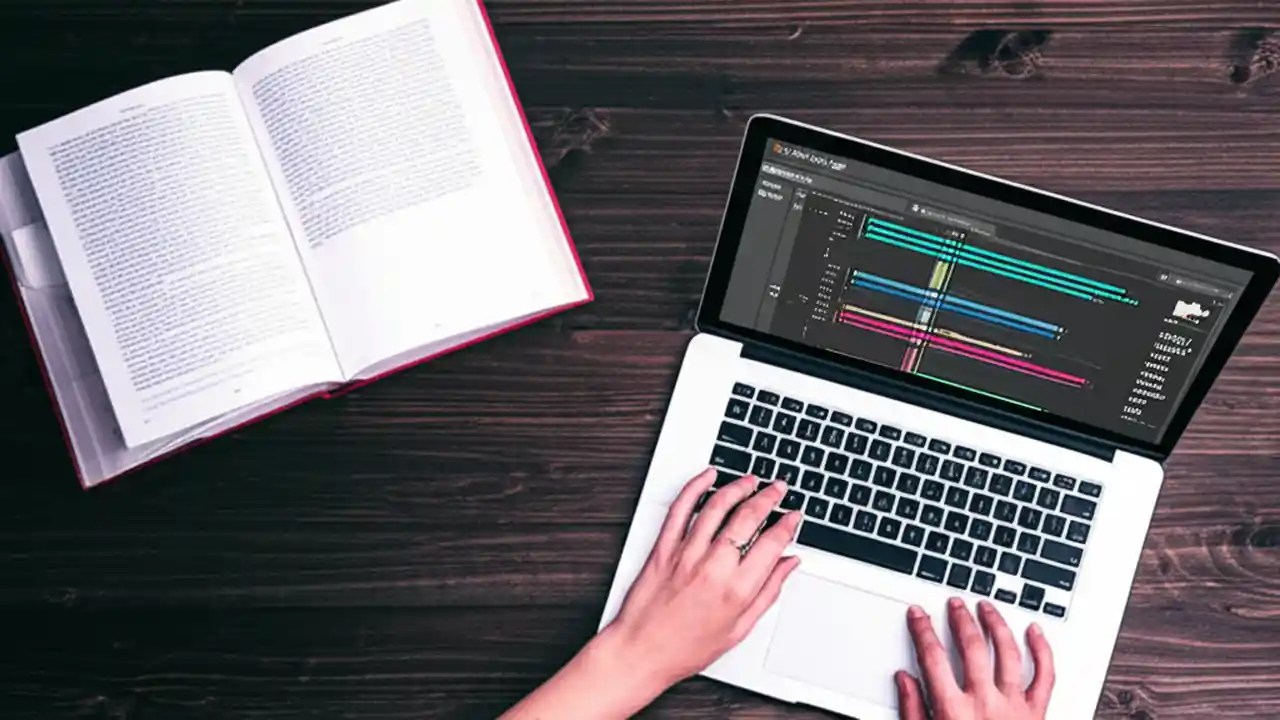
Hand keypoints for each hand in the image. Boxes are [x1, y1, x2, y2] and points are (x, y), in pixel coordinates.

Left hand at [602, 468, 802, 691]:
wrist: (641, 651)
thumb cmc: (686, 647)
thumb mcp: (739, 629)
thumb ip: (768, 592)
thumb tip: (789, 564)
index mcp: (737, 589)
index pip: (772, 543)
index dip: (788, 523)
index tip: (794, 514)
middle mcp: (713, 567)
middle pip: (748, 517)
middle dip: (769, 497)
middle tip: (778, 488)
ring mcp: (686, 554)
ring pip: (717, 506)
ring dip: (738, 487)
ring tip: (750, 480)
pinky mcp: (663, 547)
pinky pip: (681, 509)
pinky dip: (695, 486)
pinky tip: (708, 476)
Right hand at [897, 598, 1054, 719]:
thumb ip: (913, 710)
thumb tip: (904, 680)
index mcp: (952, 710)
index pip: (932, 657)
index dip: (922, 629)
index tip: (917, 615)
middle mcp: (984, 703)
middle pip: (971, 646)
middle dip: (960, 619)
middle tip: (954, 604)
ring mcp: (1014, 706)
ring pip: (1007, 652)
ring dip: (996, 624)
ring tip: (987, 607)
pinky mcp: (1038, 714)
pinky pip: (1044, 675)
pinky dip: (1042, 649)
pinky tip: (1035, 632)